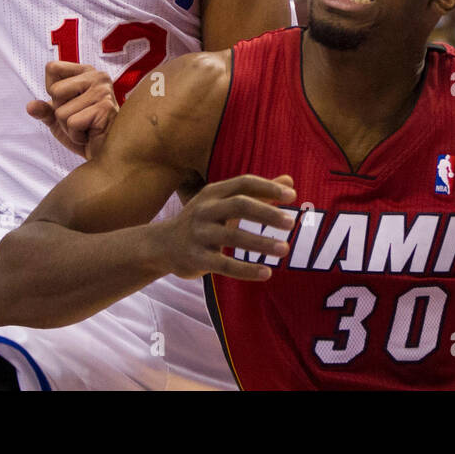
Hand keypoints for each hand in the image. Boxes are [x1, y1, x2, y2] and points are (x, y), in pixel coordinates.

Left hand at [27, 62, 117, 158]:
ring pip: (61, 111)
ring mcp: (103, 91)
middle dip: (60, 112)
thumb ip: (44, 110)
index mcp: (86, 72)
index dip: (52, 90)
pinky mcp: (105, 108)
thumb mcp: (59, 118)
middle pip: (55, 90)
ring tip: (86, 128)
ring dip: (68, 127)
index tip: (70, 102)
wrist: (106, 153)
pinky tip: (90, 134)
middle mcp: (97, 76)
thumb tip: (31, 107)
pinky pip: (72, 123)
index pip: (52, 68)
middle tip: (80, 118)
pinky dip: (77, 135)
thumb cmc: (85, 131)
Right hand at [158, 174, 296, 280]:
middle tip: (291, 223)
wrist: (162, 246)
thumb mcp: (224, 201)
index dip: (268, 187)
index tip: (292, 196)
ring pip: (233, 237)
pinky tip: (267, 273)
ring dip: (261, 243)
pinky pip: (224, 265)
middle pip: (239, 205)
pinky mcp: (197, 259)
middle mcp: (205, 210)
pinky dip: (247, 270)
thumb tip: (290, 180)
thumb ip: (257, 192)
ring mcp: (199, 234)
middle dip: (266, 213)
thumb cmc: (203, 220)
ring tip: (285, 249)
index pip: (244, 183)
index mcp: (214, 192)